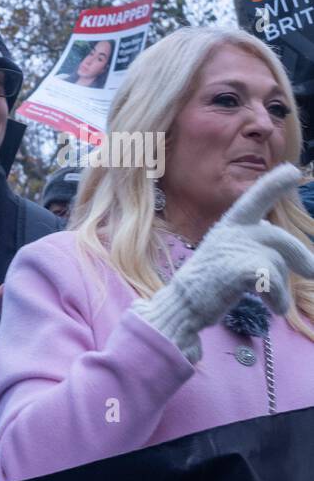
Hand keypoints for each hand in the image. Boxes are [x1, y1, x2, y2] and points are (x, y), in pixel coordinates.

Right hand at [134, 164, 313, 361]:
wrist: (181, 306)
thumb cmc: (204, 284)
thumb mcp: (225, 253)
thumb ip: (248, 241)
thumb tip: (272, 234)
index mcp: (229, 225)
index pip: (255, 198)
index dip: (275, 183)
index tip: (293, 172)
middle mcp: (233, 232)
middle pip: (280, 238)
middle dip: (301, 256)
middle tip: (313, 272)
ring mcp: (238, 248)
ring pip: (279, 264)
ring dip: (281, 288)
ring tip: (275, 304)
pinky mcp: (243, 269)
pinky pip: (275, 283)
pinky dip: (278, 298)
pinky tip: (274, 308)